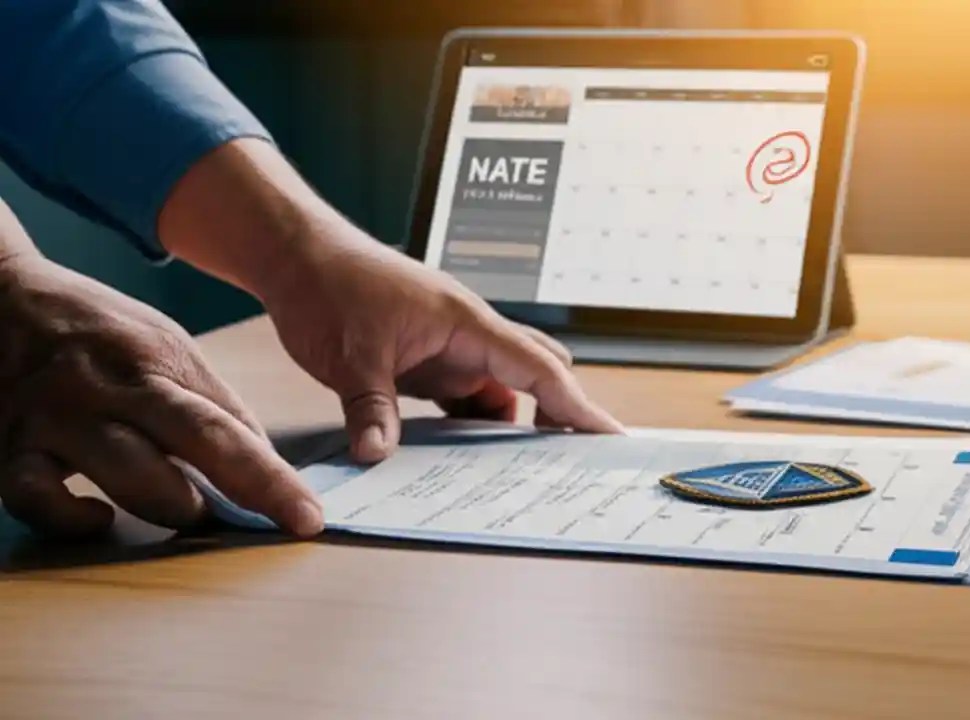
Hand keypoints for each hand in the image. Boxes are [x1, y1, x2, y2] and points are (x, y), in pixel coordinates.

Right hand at [0, 253, 323, 537]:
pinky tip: (98, 520)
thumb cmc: (97, 334)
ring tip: (194, 516)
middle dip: (251, 488)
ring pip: (127, 471)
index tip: (309, 516)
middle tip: (283, 524)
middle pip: (195, 439)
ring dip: (172, 506)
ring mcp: (61, 414)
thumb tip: (261, 465)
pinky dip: (71, 520)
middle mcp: (115, 384)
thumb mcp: (162, 347)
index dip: (274, 477)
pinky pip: (38, 496)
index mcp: (161, 360)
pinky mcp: (9, 442)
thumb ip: (209, 404)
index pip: (232, 425)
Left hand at [256, 224, 623, 463]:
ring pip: (504, 389)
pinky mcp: (431, 359)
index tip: (609, 438)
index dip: (577, 406)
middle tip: (571, 466)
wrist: (299, 256)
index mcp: (467, 322)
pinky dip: (474, 425)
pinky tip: (464, 458)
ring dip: (511, 426)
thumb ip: (370, 409)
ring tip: (518, 475)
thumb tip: (377, 458)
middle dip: (558, 415)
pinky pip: (468, 396)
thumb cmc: (329, 287)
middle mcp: (470, 334)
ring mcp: (453, 347)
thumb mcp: (348, 357)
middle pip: (538, 373)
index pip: (539, 368)